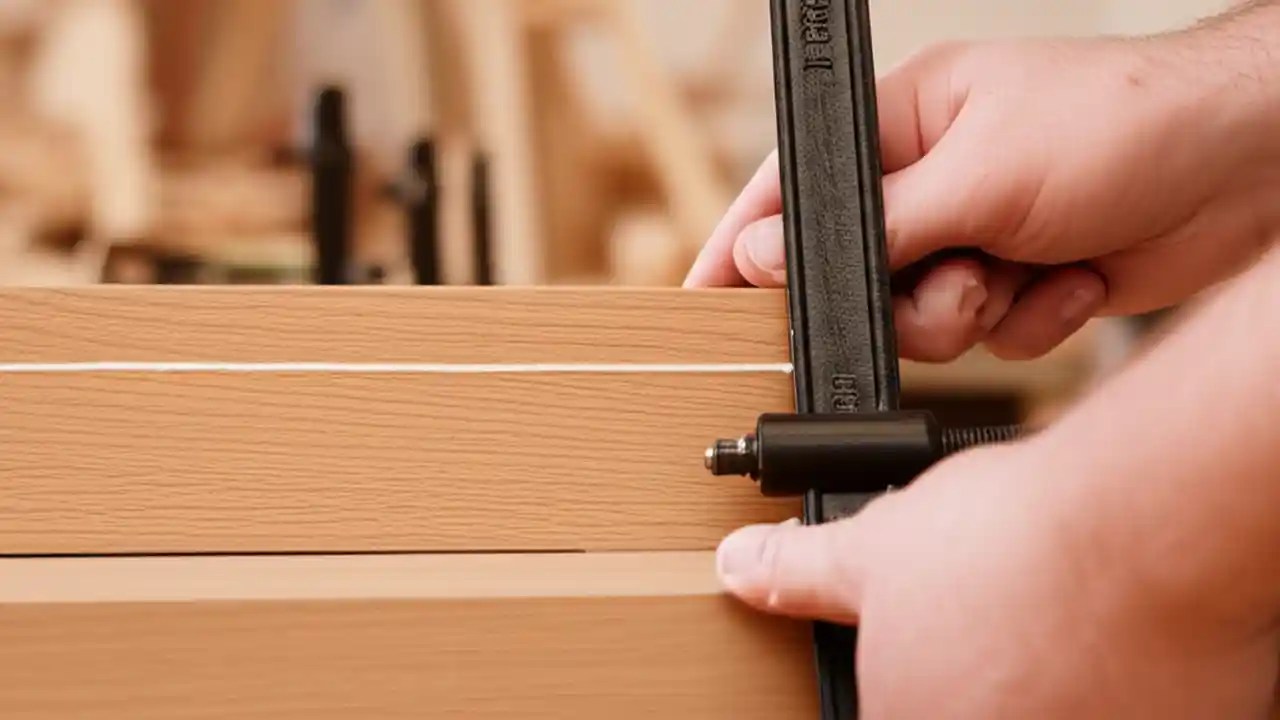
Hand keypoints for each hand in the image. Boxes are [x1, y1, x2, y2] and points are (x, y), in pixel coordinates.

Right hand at [686, 30, 1279, 360]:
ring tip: (1023, 270)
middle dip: (909, 296)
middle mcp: (934, 184)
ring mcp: (979, 236)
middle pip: (858, 277)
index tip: (706, 297)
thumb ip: (870, 227)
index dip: (746, 243)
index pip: (796, 189)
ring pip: (922, 321)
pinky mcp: (1025, 282)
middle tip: (954, 279)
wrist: (1245, 168)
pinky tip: (1073, 275)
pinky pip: (989, 336)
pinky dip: (1033, 319)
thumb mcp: (980, 172)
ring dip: (974, 311)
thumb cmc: (1123, 124)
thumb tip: (763, 255)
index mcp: (906, 125)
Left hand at [716, 444, 1279, 718]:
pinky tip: (1114, 630)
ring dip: (1049, 680)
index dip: (904, 679)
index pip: (888, 708)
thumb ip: (800, 572)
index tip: (937, 650)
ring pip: (1050, 707)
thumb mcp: (872, 548)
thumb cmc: (1013, 543)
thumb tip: (743, 564)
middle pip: (972, 709)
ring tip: (1055, 616)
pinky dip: (1119, 677)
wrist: (1141, 524)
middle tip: (998, 623)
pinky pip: (1130, 705)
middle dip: (981, 677)